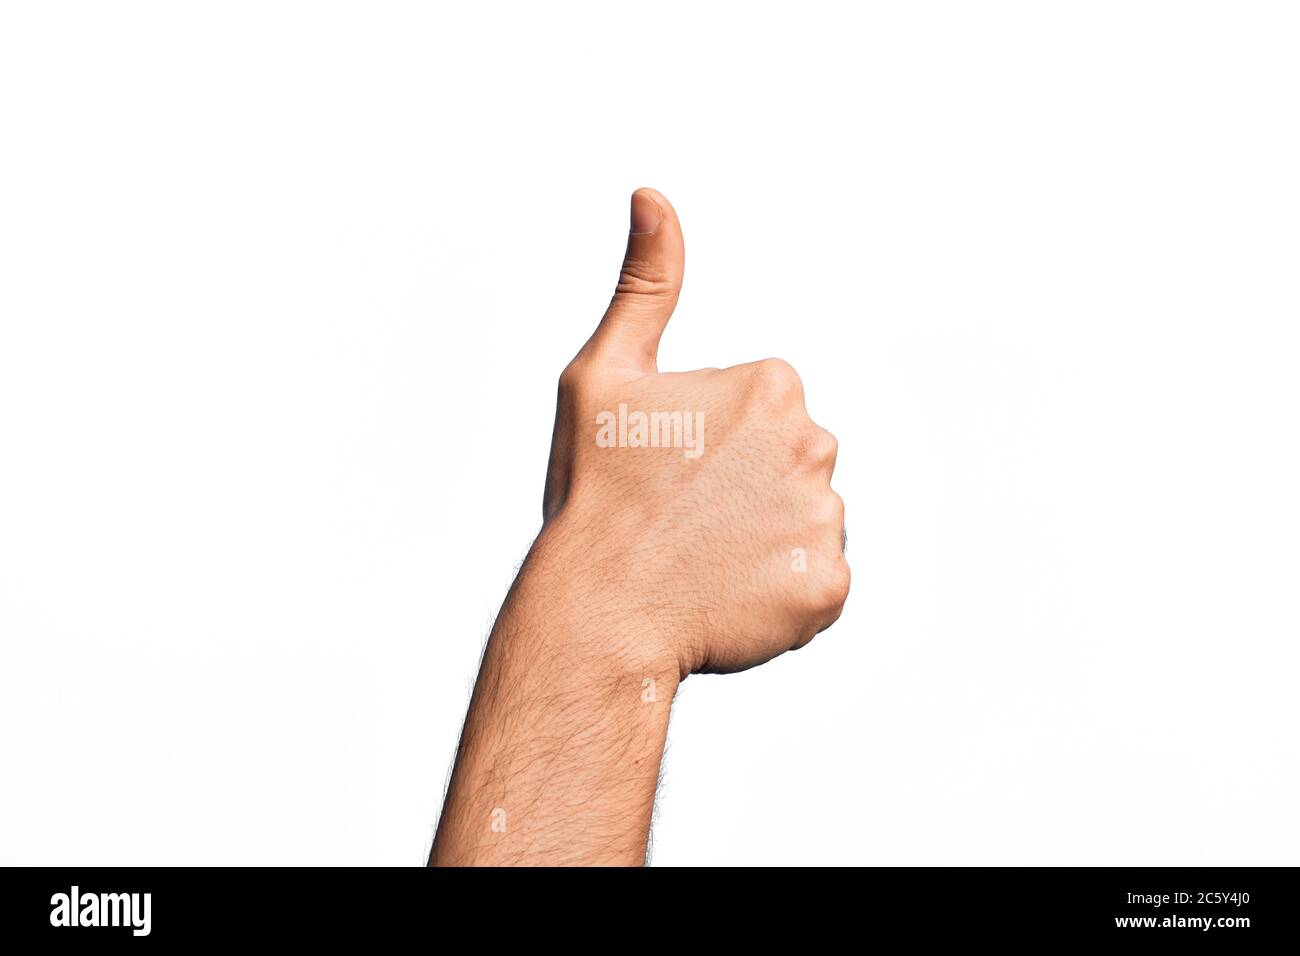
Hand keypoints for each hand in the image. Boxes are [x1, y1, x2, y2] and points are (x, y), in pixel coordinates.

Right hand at [541, 188, 848, 675]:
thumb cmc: (593, 493)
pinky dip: (779, 592)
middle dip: (748, 487)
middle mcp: (816, 444)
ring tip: (703, 562)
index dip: (710, 443)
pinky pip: (816, 583)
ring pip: (806, 522)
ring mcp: (827, 521)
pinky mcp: (829, 589)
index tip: (669, 470)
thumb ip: (646, 284)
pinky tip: (728, 597)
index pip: (764, 411)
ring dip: (765, 540)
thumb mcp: (604, 375)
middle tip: (684, 520)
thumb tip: (652, 195)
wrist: (597, 610)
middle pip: (792, 463)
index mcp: (772, 386)